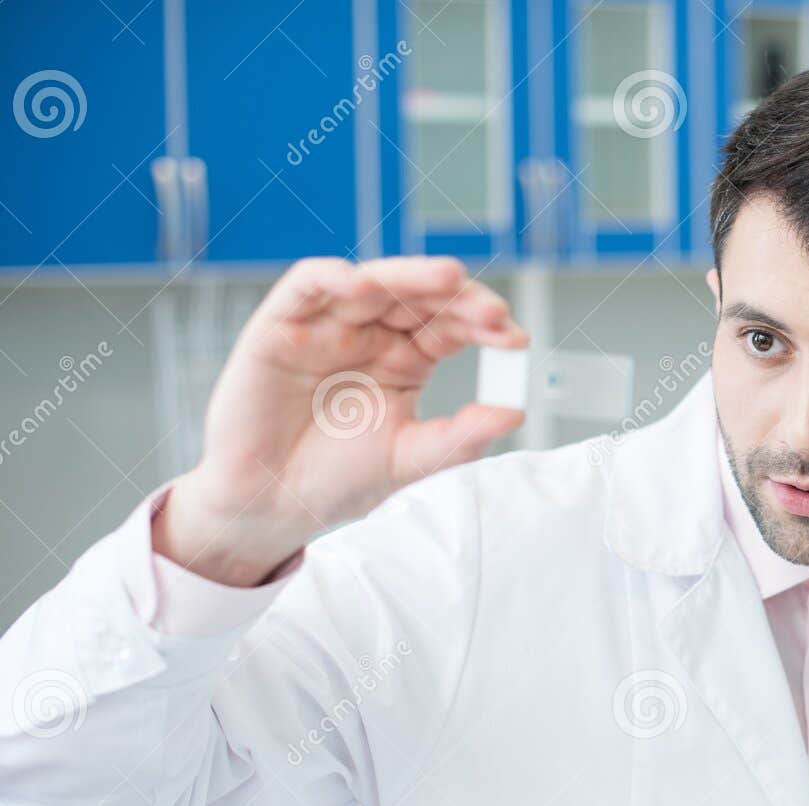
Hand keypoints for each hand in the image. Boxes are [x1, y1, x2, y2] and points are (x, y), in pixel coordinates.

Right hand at [153, 256, 527, 585]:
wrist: (273, 506)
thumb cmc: (339, 480)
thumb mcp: (411, 459)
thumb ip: (461, 437)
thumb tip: (515, 413)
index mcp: (406, 359)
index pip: (450, 325)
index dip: (483, 324)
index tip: (515, 339)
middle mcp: (370, 334)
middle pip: (419, 297)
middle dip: (458, 297)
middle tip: (492, 311)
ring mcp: (327, 326)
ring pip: (372, 282)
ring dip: (409, 276)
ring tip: (447, 278)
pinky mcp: (280, 327)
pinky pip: (305, 287)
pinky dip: (331, 278)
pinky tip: (361, 284)